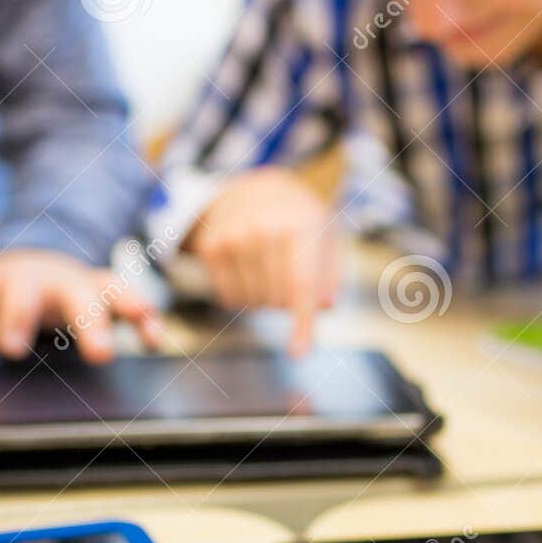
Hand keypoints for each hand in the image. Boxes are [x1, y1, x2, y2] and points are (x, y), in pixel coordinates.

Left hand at [0, 249, 164, 363]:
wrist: (31, 261)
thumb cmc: (0, 297)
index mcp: (19, 284)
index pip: (17, 301)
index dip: (15, 323)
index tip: (13, 349)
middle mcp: (59, 281)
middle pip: (76, 298)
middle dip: (89, 324)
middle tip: (100, 354)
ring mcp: (89, 287)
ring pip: (114, 291)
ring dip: (132, 310)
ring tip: (147, 331)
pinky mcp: (112, 298)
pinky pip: (136, 305)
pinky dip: (149, 321)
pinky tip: (157, 342)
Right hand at [187, 168, 343, 355]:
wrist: (253, 190)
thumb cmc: (298, 221)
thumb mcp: (325, 237)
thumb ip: (331, 274)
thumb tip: (324, 305)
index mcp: (300, 225)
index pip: (301, 285)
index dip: (302, 323)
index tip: (298, 352)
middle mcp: (264, 230)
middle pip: (277, 300)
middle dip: (286, 300)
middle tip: (287, 274)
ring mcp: (233, 238)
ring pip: (252, 303)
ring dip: (263, 299)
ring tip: (267, 269)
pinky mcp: (211, 248)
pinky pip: (228, 298)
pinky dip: (242, 296)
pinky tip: (247, 271)